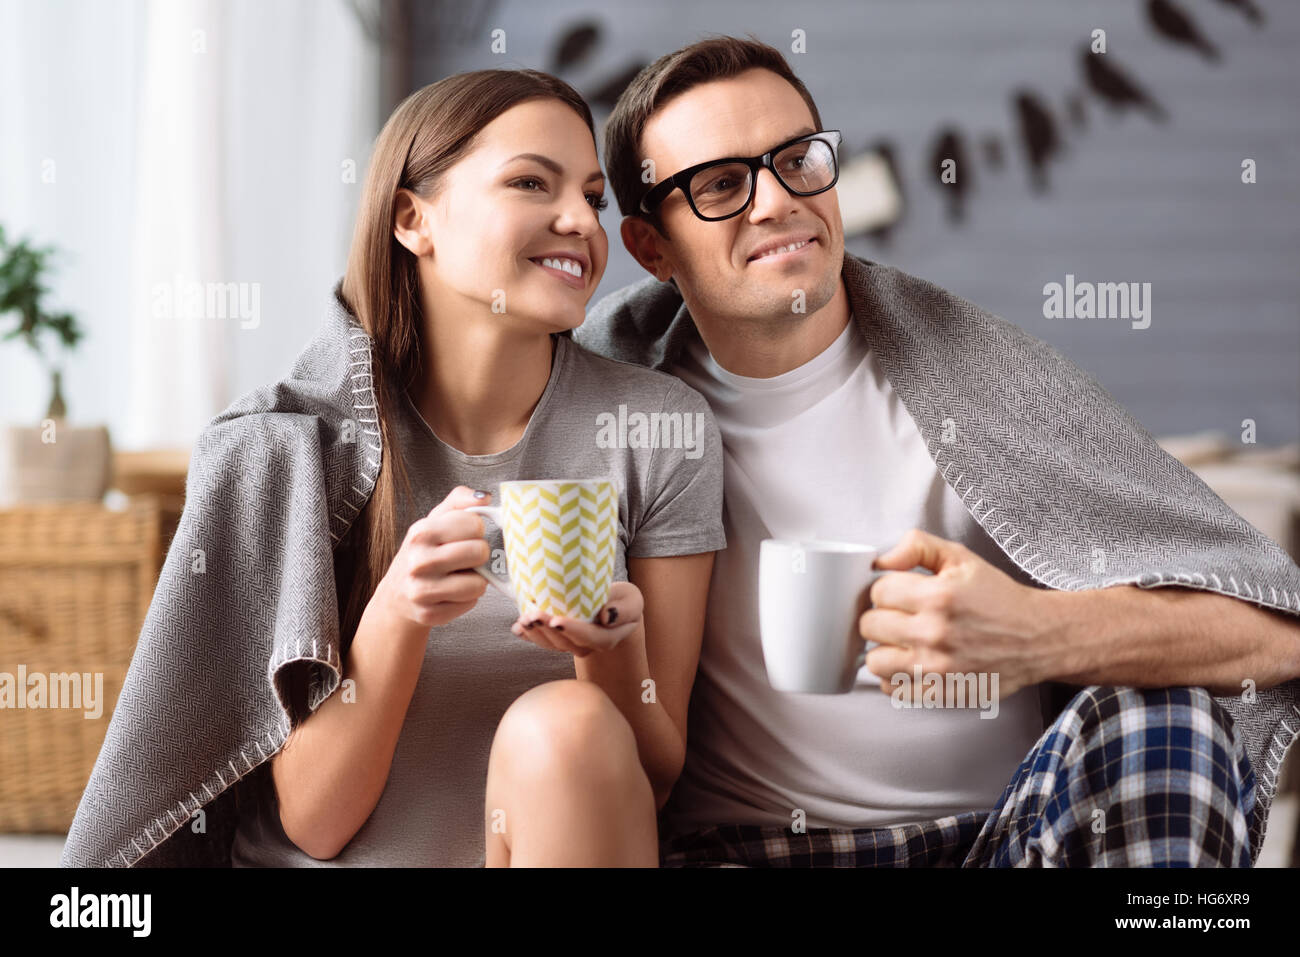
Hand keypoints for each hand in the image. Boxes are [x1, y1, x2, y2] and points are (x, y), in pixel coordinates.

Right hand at [376, 485, 490, 628]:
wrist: (398, 594)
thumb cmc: (423, 553)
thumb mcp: (434, 521)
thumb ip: (460, 501)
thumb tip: (485, 497)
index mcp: (421, 532)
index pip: (474, 523)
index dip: (477, 530)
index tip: (466, 535)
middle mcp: (419, 561)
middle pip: (479, 552)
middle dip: (479, 555)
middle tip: (466, 558)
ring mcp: (422, 590)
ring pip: (478, 583)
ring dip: (476, 580)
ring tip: (459, 576)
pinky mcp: (430, 614)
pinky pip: (470, 603)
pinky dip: (467, 598)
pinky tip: (451, 593)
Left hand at [510, 581, 643, 657]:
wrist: (613, 605)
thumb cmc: (623, 601)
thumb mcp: (632, 600)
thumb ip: (624, 610)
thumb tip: (606, 617)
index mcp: (608, 638)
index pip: (591, 638)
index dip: (573, 631)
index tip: (557, 620)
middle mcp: (588, 646)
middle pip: (566, 643)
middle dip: (547, 630)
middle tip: (533, 614)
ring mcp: (572, 645)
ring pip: (552, 644)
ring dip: (535, 633)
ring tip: (524, 618)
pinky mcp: (559, 639)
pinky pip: (542, 641)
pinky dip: (527, 635)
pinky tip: (517, 628)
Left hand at [859, 529, 1052, 700]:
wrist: (1036, 637)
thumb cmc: (997, 597)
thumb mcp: (961, 558)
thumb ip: (917, 546)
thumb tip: (882, 560)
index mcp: (938, 596)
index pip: (877, 592)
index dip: (887, 589)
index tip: (901, 593)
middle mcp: (934, 634)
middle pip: (870, 626)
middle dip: (882, 617)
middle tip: (901, 615)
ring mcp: (936, 668)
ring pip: (874, 661)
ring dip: (884, 649)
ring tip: (904, 641)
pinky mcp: (940, 693)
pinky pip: (893, 689)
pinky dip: (896, 677)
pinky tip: (912, 663)